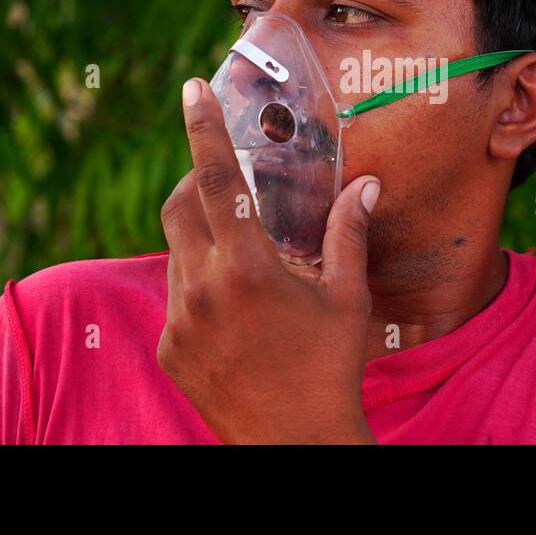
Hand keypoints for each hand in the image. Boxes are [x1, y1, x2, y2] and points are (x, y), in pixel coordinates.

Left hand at [156, 76, 380, 443]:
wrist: (295, 445)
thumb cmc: (330, 369)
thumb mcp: (347, 299)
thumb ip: (347, 234)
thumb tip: (364, 185)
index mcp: (248, 268)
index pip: (218, 180)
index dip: (203, 129)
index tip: (191, 90)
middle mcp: (203, 289)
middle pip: (181, 205)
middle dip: (197, 180)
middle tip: (226, 179)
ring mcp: (179, 321)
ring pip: (177, 251)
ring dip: (204, 238)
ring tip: (246, 258)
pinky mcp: (170, 348)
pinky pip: (176, 295)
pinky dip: (200, 283)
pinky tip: (237, 310)